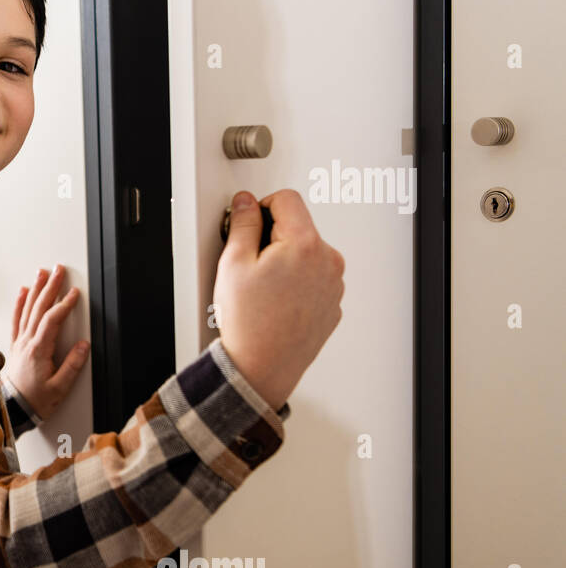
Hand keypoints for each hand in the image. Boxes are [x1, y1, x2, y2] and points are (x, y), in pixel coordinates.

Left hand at [1, 264, 89, 421]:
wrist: (13, 409)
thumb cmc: (35, 401)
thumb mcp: (59, 388)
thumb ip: (72, 366)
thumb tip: (83, 346)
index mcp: (38, 351)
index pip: (52, 321)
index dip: (64, 305)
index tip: (74, 293)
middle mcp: (26, 343)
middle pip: (38, 308)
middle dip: (50, 287)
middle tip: (59, 270)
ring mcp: (19, 342)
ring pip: (27, 310)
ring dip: (36, 290)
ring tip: (42, 273)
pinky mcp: (16, 346)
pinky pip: (16, 319)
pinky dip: (19, 304)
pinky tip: (23, 292)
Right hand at [212, 189, 344, 410]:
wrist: (261, 368)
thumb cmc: (248, 323)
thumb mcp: (233, 264)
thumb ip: (242, 223)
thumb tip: (246, 203)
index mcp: (305, 244)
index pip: (286, 199)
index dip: (261, 206)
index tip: (248, 223)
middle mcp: (328, 261)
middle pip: (299, 226)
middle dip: (273, 237)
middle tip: (250, 264)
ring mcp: (333, 284)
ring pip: (307, 253)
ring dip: (286, 260)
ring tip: (262, 289)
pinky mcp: (332, 303)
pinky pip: (314, 278)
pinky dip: (296, 282)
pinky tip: (275, 301)